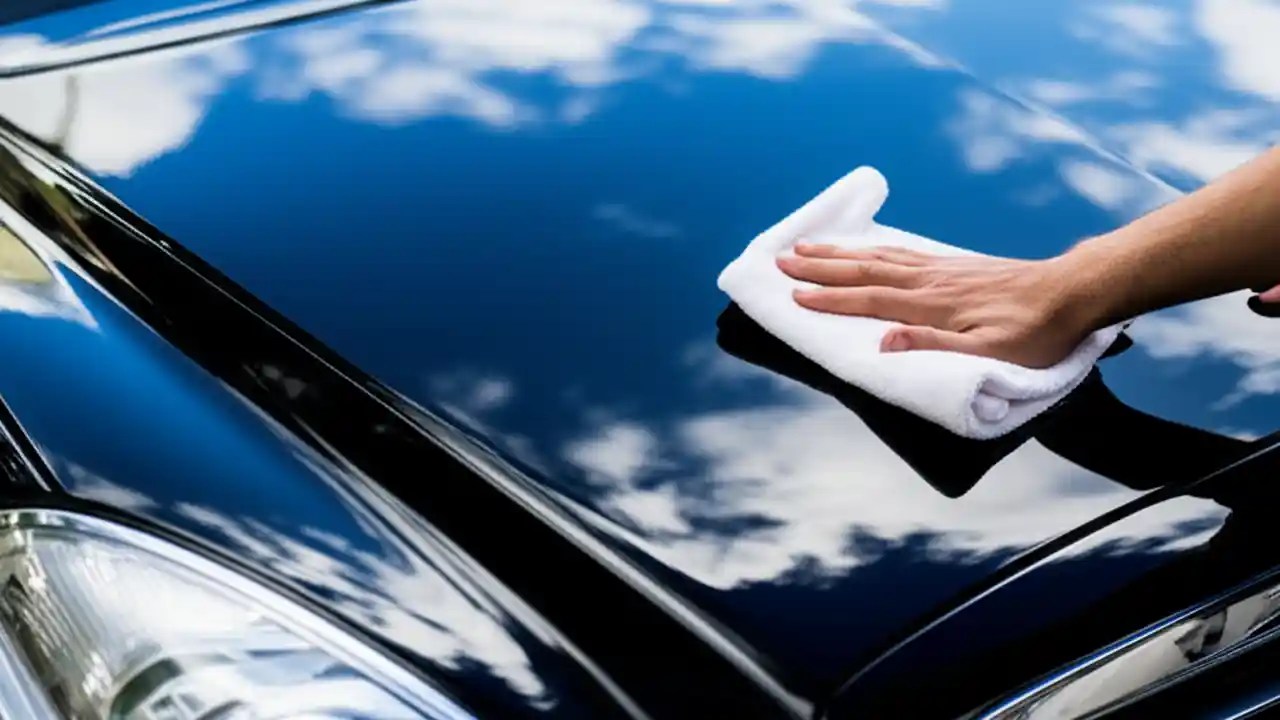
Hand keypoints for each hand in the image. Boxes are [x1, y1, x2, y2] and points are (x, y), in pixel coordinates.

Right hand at [776, 243, 1100, 366]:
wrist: (1071, 293)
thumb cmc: (1034, 333)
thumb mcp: (989, 352)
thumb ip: (933, 344)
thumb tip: (882, 341)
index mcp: (931, 304)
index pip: (868, 300)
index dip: (829, 299)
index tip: (792, 296)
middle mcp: (929, 280)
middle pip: (863, 270)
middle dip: (820, 267)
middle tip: (781, 260)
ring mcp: (940, 269)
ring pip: (878, 257)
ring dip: (839, 253)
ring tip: (807, 246)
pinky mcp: (953, 264)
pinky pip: (900, 251)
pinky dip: (872, 248)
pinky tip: (863, 247)